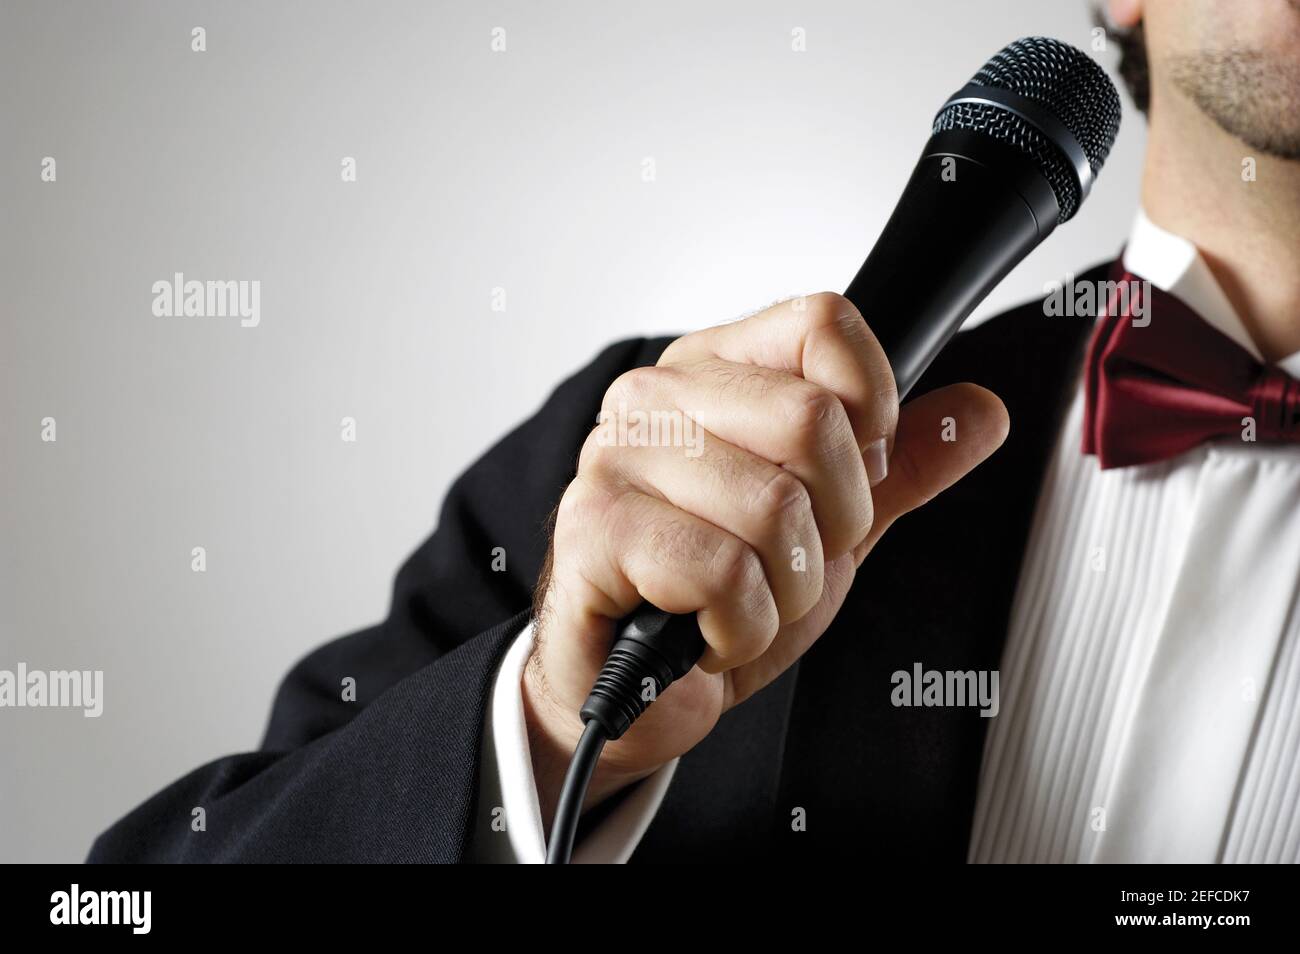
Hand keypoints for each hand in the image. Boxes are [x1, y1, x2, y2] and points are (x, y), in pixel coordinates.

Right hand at [524, 293, 1007, 826]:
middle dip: (833, 524)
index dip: (872, 411)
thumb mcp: (829, 524)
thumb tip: (983, 411)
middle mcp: (657, 399)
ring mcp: (617, 460)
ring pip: (774, 511)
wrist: (638, 688)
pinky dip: (742, 628)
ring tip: (741, 602)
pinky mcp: (595, 531)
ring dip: (785, 591)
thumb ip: (899, 466)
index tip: (852, 477)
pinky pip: (725, 576)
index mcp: (713, 370)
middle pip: (812, 420)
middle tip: (788, 560)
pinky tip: (708, 631)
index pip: (823, 324)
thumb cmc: (717, 595)